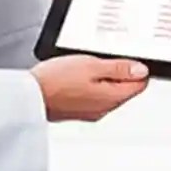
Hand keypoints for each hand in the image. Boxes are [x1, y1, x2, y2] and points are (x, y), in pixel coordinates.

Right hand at [29, 54, 148, 121]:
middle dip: (119, 72)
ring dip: (102, 78)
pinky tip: (76, 75)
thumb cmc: (56, 80)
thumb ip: (119, 68)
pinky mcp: (77, 111)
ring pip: (108, 92)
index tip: (126, 58)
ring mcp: (90, 112)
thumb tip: (140, 70)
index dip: (137, 68)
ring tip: (86, 65)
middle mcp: (103, 109)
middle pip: (124, 89)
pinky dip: (89, 85)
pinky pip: (92, 96)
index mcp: (111, 98)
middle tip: (102, 59)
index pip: (139, 85)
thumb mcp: (92, 65)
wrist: (29, 96)